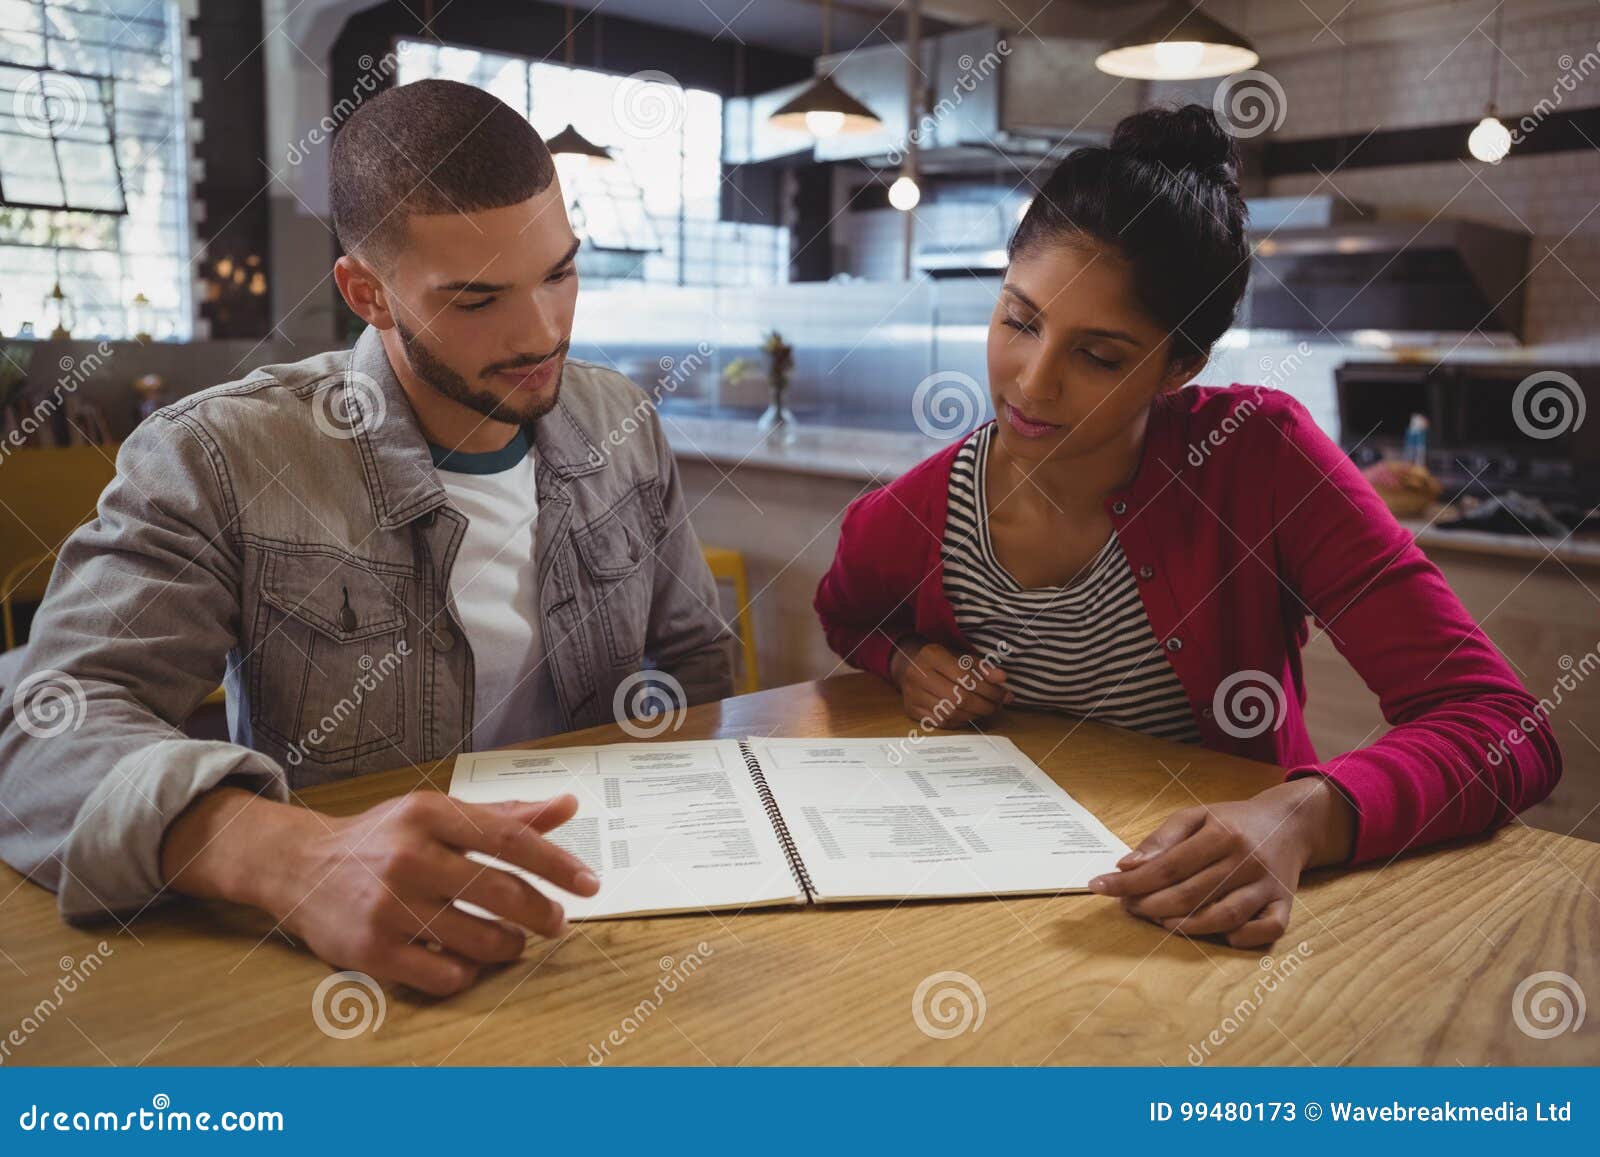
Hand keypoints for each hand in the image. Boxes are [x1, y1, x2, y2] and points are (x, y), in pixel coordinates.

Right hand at [162, 788, 599, 995]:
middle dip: (541, 914)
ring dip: (508, 945)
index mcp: (430, 813)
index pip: (510, 839)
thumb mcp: (438, 812)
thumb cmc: (383, 837)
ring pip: (478, 938)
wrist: (299, 866)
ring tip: (513, 941)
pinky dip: (467, 972)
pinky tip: (467, 960)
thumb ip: (505, 814)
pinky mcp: (371, 949)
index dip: (557, 864)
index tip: (589, 885)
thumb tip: (568, 805)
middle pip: (500, 892)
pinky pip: (444, 974)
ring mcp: (388, 904)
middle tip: (556, 923)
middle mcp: (408, 855)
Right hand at [889, 638, 1012, 727]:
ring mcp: (912, 694)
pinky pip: (941, 722)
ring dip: (975, 715)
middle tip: (997, 705)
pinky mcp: (911, 710)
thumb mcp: (959, 656)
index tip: (1004, 694)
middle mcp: (918, 675)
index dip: (989, 689)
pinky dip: (960, 721)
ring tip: (987, 710)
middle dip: (984, 705)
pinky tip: (970, 715)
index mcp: (932, 656)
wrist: (907, 664)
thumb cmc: (940, 660)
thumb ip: (981, 667)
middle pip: (959, 698)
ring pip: (951, 712)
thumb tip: (1002, 679)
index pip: (966, 677)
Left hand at [1087, 777, 1355, 947]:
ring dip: (1187, 925)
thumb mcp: (1196, 816)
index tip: (1100, 887)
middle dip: (1150, 905)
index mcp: (1222, 834)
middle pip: (1191, 893)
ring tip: (1159, 921)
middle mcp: (1246, 860)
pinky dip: (1242, 937)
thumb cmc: (1233, 821)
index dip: (1131, 881)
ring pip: (1225, 915)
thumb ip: (1161, 839)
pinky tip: (1218, 934)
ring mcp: (1268, 885)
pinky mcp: (1286, 904)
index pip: (1168, 865)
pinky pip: (1266, 929)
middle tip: (1128, 907)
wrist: (1290, 823)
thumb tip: (1126, 866)